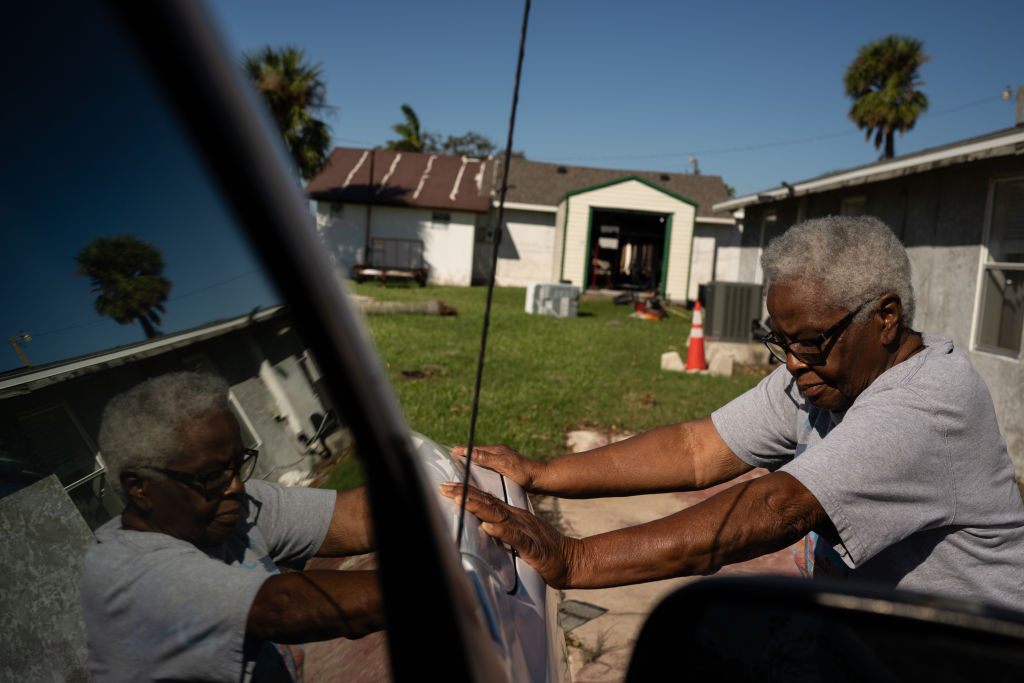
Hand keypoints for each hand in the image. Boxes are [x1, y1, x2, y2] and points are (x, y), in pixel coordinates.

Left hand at [439, 482, 580, 588]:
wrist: (570, 559)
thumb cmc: (544, 549)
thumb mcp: (521, 531)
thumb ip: (505, 522)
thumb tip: (486, 516)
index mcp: (512, 515)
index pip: (485, 500)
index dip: (466, 492)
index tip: (447, 485)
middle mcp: (516, 518)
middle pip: (487, 502)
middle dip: (464, 494)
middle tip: (444, 486)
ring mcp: (524, 530)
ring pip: (497, 515)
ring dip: (477, 506)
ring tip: (459, 499)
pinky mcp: (531, 546)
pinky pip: (515, 538)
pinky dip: (501, 532)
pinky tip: (487, 527)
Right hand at [450, 444, 542, 490]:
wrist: (541, 479)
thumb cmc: (524, 472)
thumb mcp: (503, 464)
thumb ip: (486, 458)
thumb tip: (468, 451)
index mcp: (497, 450)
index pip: (476, 449)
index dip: (464, 450)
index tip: (452, 450)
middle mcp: (500, 453)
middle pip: (479, 452)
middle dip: (467, 453)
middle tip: (454, 455)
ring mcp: (504, 460)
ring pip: (485, 458)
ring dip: (475, 459)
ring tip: (464, 462)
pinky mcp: (508, 468)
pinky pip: (490, 465)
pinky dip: (482, 466)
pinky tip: (481, 472)